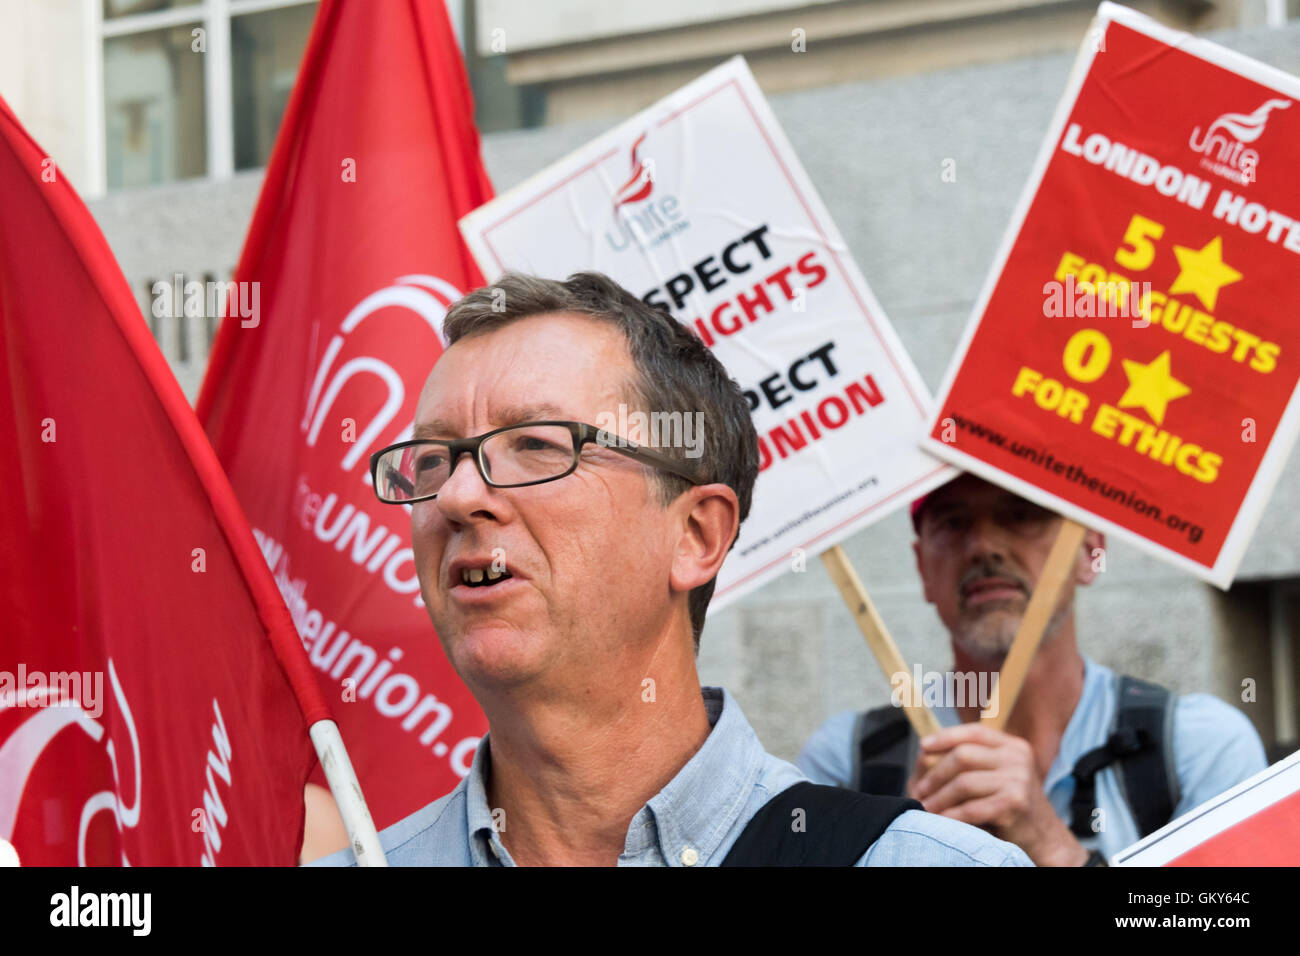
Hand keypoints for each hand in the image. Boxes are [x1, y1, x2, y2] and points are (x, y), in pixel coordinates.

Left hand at [907, 723, 1087, 866]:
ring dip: (939, 797)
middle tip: (920, 789)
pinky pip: (971, 808)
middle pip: (963, 756)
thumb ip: (971, 761)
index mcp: (1013, 746)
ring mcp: (1018, 780)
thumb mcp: (996, 775)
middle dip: (936, 773)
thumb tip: (925, 753)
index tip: (923, 746)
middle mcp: (1018, 758)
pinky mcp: (1014, 804)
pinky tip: (940, 820)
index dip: (946, 736)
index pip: (974, 732)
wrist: (1044, 837)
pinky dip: (951, 815)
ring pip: (963, 782)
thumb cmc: (1011, 804)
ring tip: (926, 807)